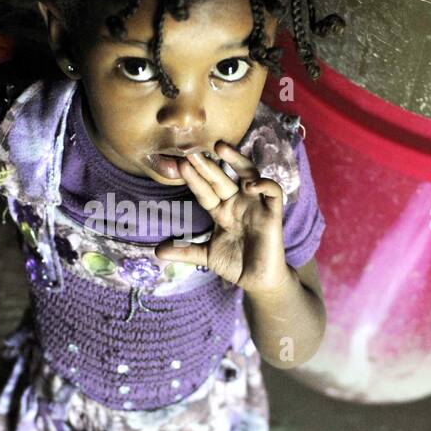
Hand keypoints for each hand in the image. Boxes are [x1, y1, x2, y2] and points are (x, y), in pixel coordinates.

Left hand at [155, 141, 290, 295]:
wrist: (258, 281)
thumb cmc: (235, 264)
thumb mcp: (206, 256)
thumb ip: (184, 251)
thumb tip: (157, 251)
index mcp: (221, 210)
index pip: (205, 190)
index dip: (194, 179)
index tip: (179, 166)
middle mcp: (237, 203)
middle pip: (222, 177)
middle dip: (207, 165)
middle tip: (192, 152)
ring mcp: (255, 205)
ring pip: (248, 173)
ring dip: (236, 159)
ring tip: (221, 148)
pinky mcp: (273, 214)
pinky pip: (273, 192)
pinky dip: (264, 184)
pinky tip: (250, 185)